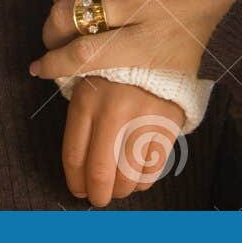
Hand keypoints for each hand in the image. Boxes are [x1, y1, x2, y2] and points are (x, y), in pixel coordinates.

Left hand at [61, 76, 184, 206]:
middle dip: (97, 194)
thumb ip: (78, 117)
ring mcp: (142, 118)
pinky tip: (137, 180)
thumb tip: (75, 169)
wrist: (161, 43)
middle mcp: (112, 110)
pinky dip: (143, 183)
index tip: (78, 190)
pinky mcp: (167, 124)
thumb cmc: (117, 70)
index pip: (74, 155)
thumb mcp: (88, 80)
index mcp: (86, 99)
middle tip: (98, 198)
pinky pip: (153, 169)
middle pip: (100, 171)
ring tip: (118, 190)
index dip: (75, 181)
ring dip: (120, 191)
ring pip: (127, 175)